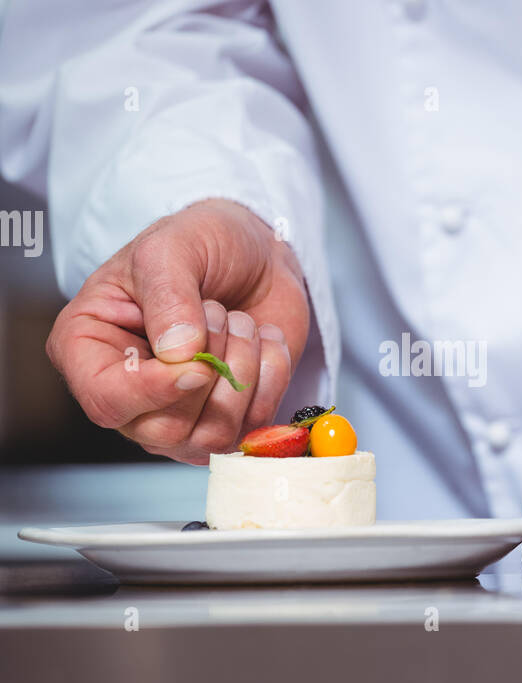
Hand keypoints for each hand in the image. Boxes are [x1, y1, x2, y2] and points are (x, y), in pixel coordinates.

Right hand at [46, 198, 308, 463]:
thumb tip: (177, 354)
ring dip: (241, 369)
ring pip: (214, 437)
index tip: (195, 362)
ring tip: (238, 322)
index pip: (107, 401)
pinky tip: (260, 340)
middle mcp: (130, 394)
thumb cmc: (200, 245)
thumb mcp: (170, 248)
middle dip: (207, 369)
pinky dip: (271, 375)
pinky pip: (256, 426)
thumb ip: (168, 296)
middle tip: (216, 312)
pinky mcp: (230, 421)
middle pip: (164, 430)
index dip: (153, 390)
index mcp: (88, 349)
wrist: (257, 253)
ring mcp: (180, 416)